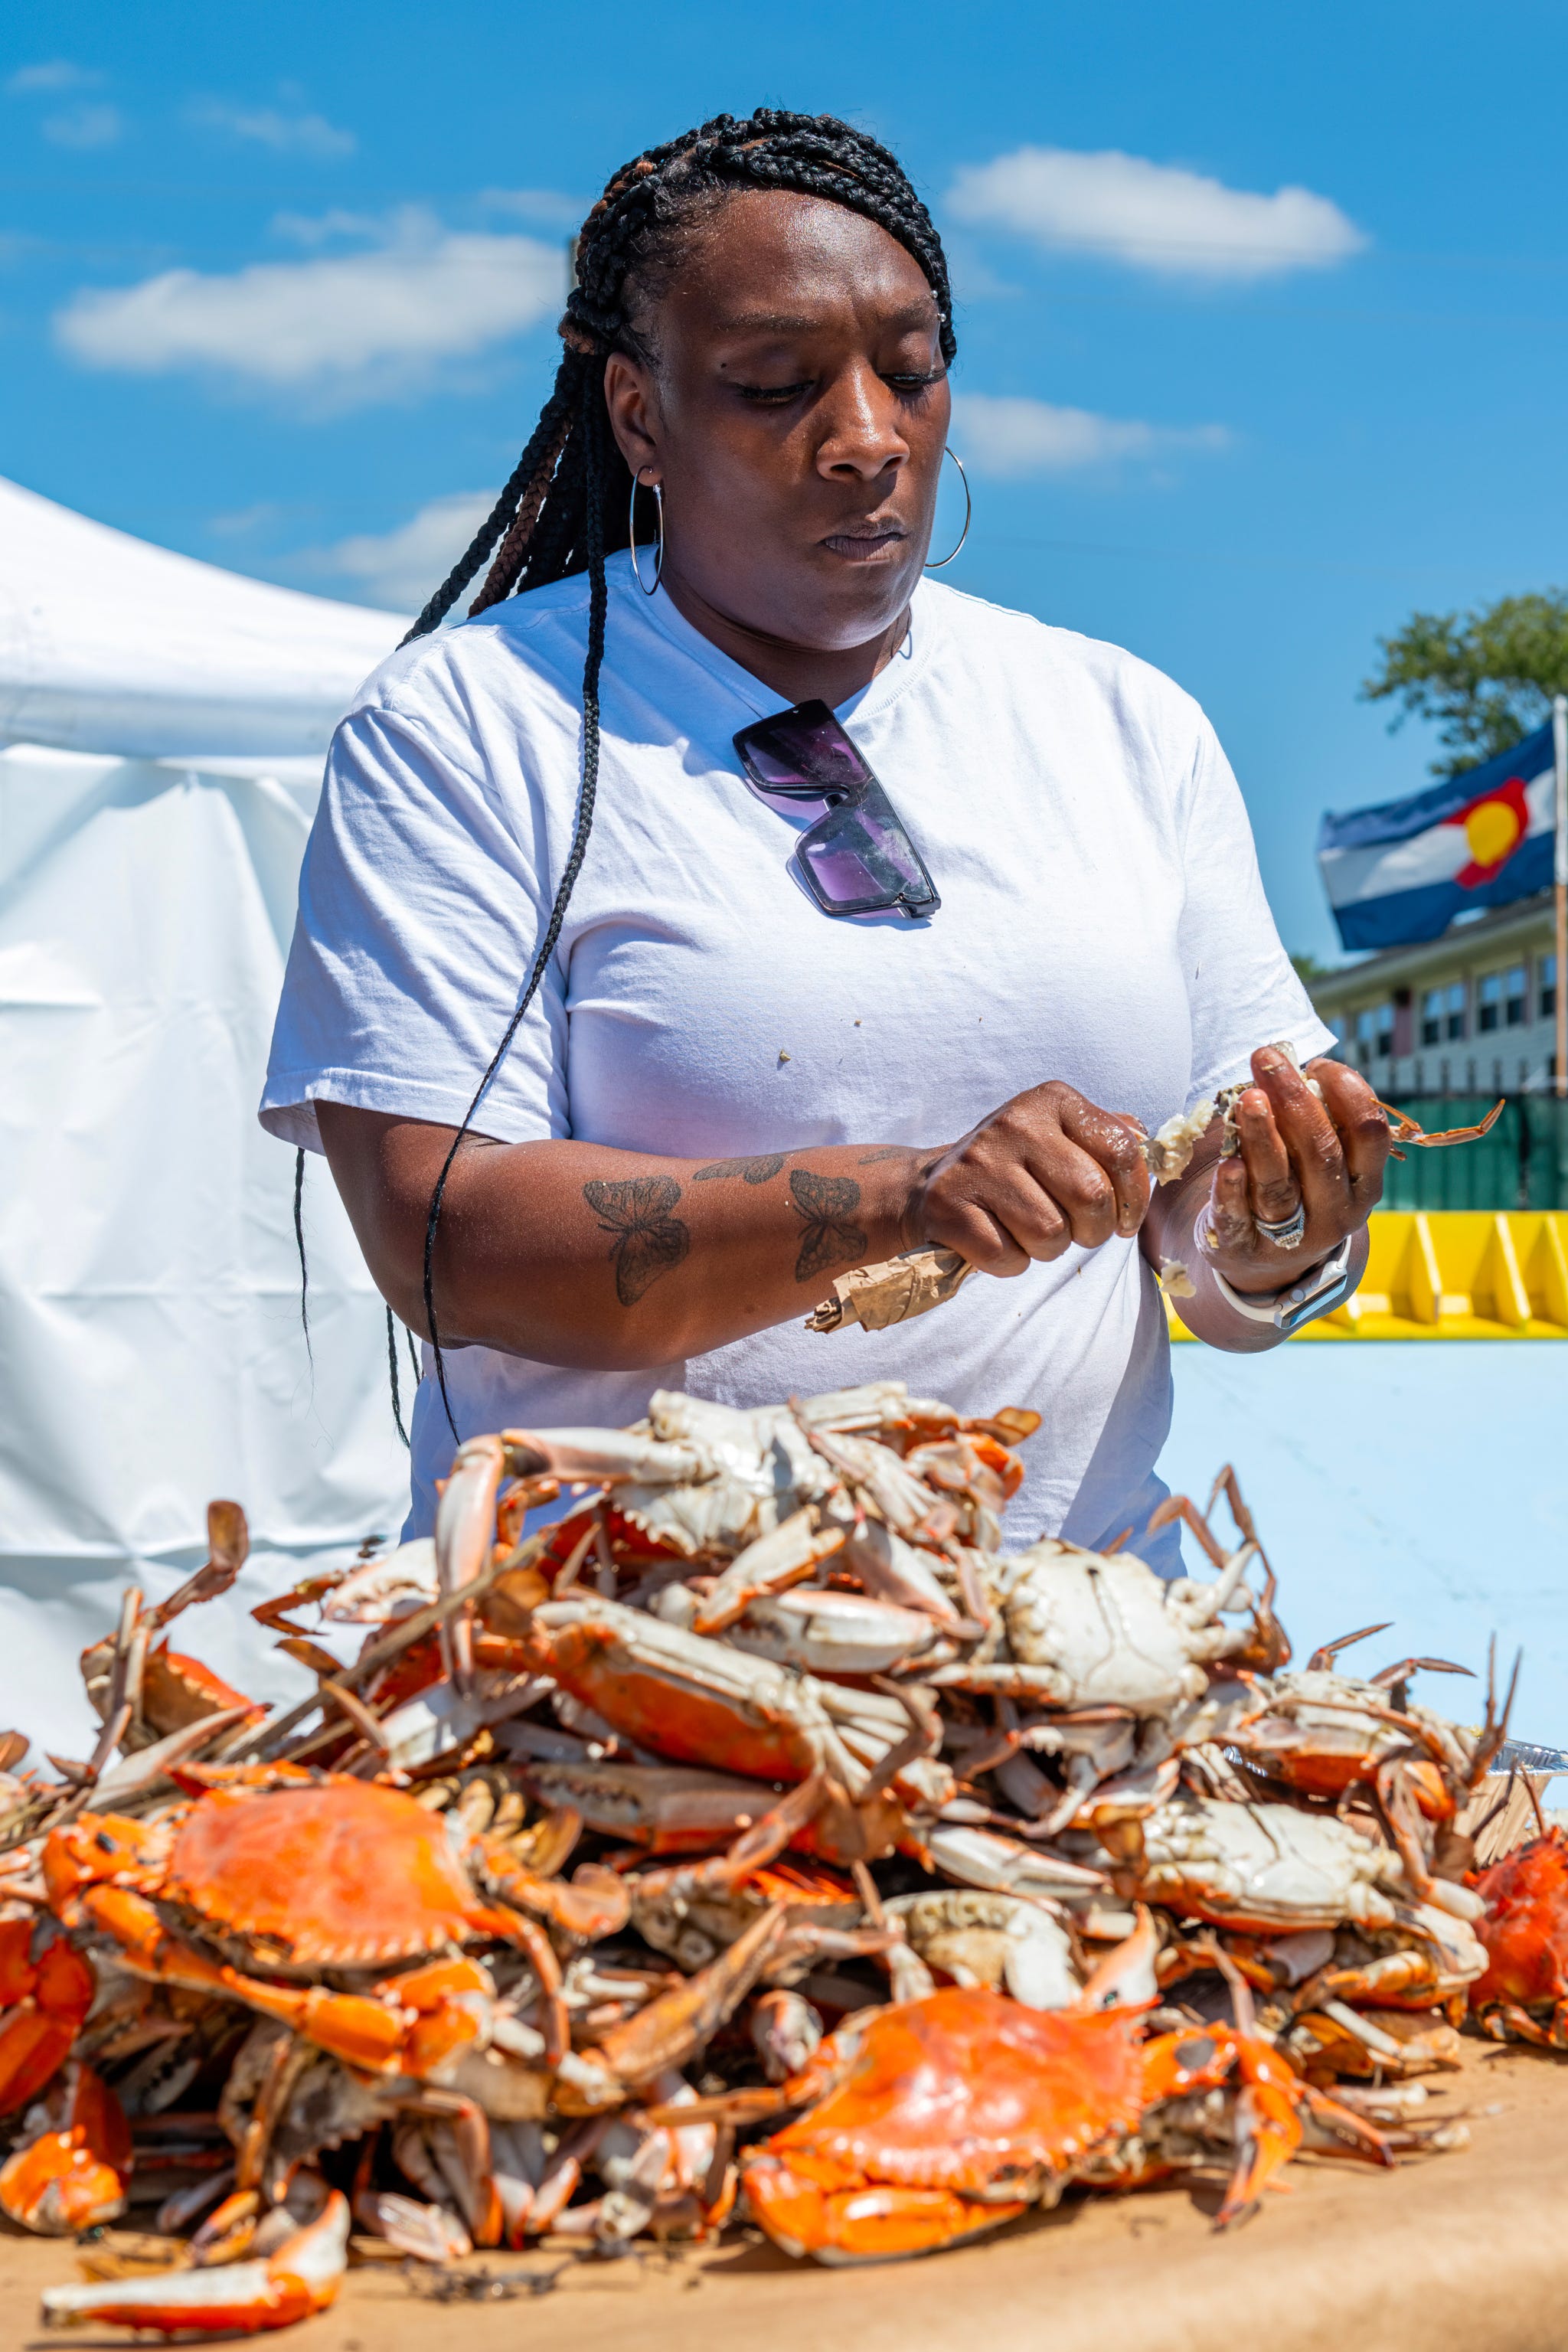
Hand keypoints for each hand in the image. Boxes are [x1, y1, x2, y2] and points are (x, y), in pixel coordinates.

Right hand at [905, 1081, 1149, 1274]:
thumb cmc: (1014, 1167)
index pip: (1122, 1150)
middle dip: (1093, 1230)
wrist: (930, 1185)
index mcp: (1052, 1100)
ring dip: (1049, 1249)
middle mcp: (1015, 1123)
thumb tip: (1151, 1144)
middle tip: (1076, 1232)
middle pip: (1091, 1196)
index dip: (1135, 1198)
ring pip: (1050, 1233)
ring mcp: (978, 1163)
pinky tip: (998, 1240)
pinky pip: (1008, 1257)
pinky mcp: (949, 1205)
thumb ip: (1109, 1135)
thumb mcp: (1060, 1136)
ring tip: (1029, 1232)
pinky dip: (1011, 1262)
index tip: (1126, 1221)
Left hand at [1200, 1048, 1388, 1293]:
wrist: (1267, 1261)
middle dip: (1294, 1100)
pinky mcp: (1245, 1249)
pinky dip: (1232, 1190)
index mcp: (1364, 1184)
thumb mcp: (1321, 1161)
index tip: (1316, 1064)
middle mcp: (1336, 1213)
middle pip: (1320, 1153)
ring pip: (1279, 1186)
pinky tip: (1227, 1163)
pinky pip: (1238, 1219)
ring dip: (1263, 1138)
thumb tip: (1288, 1067)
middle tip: (1267, 1060)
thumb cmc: (1297, 1187)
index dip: (1347, 1091)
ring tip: (1248, 1098)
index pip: (1369, 1132)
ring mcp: (1292, 1237)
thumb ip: (1315, 1121)